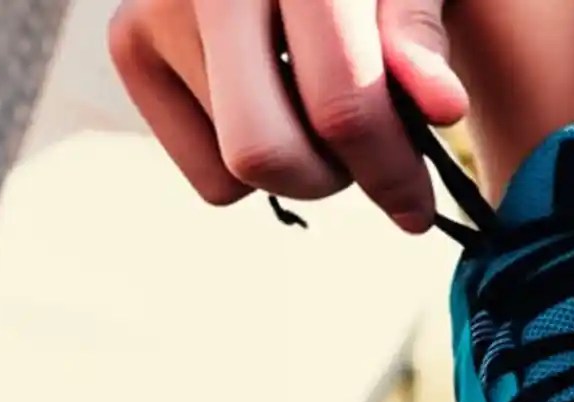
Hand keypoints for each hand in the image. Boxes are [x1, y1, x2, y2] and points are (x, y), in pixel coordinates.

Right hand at [108, 0, 467, 231]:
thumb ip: (421, 37)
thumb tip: (444, 107)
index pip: (340, 103)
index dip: (389, 171)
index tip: (417, 208)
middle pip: (265, 152)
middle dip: (331, 179)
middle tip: (367, 159)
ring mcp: (154, 9)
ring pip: (237, 170)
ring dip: (300, 164)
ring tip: (320, 107)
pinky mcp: (129, 42)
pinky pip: (208, 174)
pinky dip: (252, 163)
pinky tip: (272, 100)